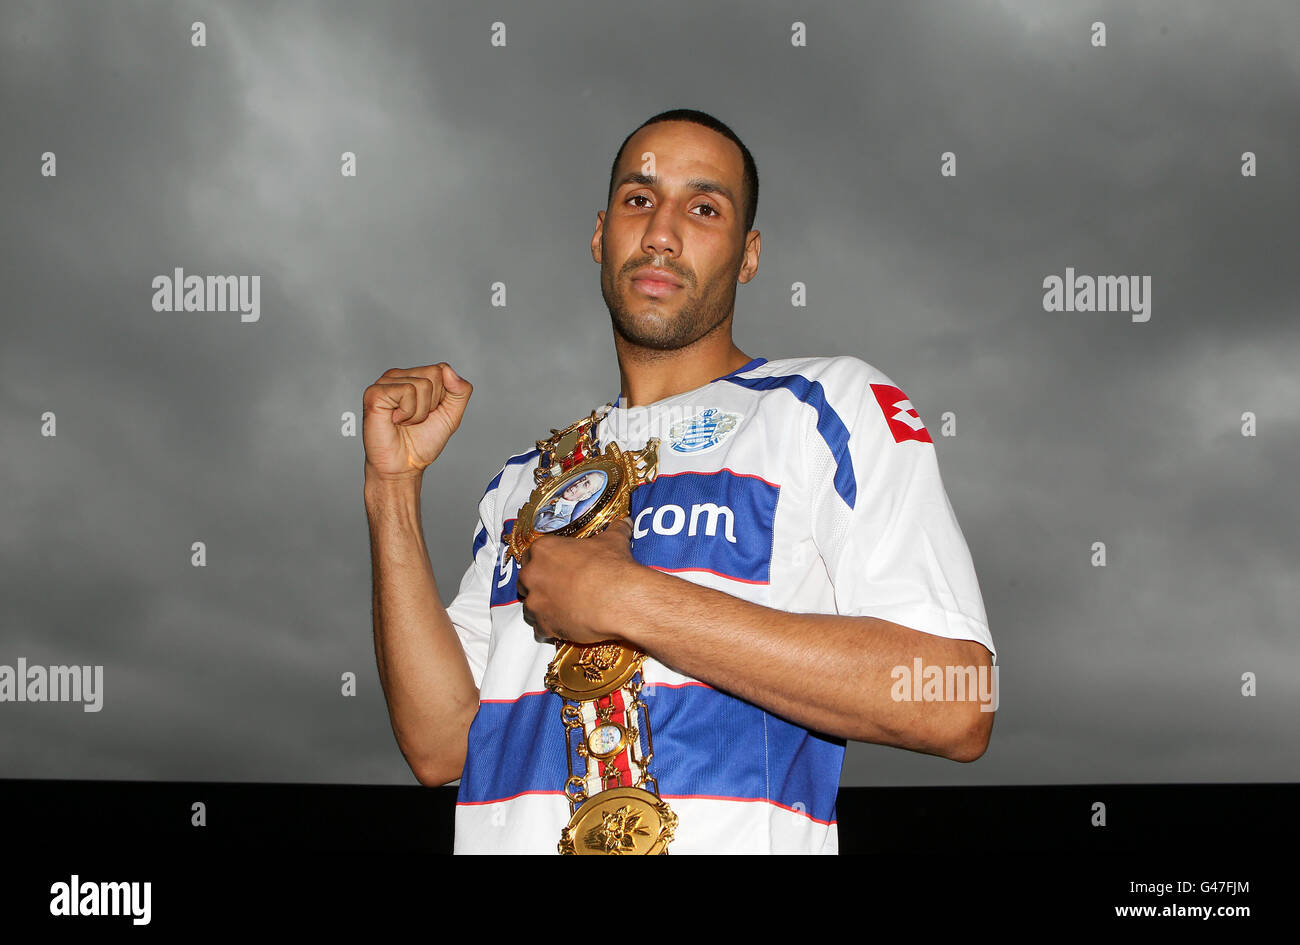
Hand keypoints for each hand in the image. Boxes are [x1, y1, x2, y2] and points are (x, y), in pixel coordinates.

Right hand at [362, 363, 471, 480]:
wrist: (404, 466)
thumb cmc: (423, 442)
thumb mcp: (452, 414)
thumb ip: (460, 391)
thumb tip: (448, 370)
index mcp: (415, 377)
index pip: (442, 369)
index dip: (443, 396)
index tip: (430, 413)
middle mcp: (399, 376)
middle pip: (434, 374)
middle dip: (432, 403)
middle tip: (415, 419)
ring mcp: (385, 382)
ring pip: (422, 384)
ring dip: (419, 412)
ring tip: (405, 422)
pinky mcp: (375, 392)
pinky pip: (407, 391)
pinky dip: (408, 412)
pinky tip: (395, 420)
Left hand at [516, 516, 639, 644]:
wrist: (618, 599)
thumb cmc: (611, 567)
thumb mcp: (613, 541)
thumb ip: (614, 530)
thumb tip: (625, 522)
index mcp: (543, 549)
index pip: (532, 554)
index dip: (544, 563)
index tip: (557, 568)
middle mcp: (532, 574)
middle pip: (525, 581)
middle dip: (539, 586)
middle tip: (560, 589)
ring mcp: (535, 602)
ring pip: (530, 607)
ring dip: (543, 609)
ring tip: (564, 610)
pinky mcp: (542, 625)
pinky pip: (540, 629)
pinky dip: (551, 628)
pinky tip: (567, 625)